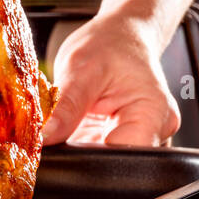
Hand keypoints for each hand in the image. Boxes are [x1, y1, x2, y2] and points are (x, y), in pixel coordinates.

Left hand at [42, 13, 180, 146]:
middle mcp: (153, 133)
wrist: (119, 36)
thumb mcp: (82, 69)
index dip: (86, 156)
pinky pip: (94, 150)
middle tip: (59, 126)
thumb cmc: (110, 44)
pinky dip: (78, 141)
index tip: (59, 142)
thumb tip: (45, 137)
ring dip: (77, 145)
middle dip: (79, 151)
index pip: (120, 157)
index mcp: (153, 115)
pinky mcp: (117, 141)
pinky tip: (74, 121)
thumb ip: (65, 107)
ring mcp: (136, 139)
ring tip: (72, 116)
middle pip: (111, 162)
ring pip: (99, 158)